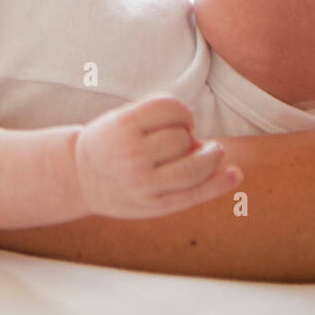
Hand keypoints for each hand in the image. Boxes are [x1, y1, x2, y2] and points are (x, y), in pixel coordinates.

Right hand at [74, 94, 242, 218]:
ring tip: (209, 152)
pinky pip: (193, 194)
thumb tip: (205, 146)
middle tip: (175, 142)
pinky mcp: (153, 206)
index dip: (182, 112)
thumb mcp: (124, 119)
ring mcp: (143, 183)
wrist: (79, 177)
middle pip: (182, 138)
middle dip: (187, 136)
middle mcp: (132, 155)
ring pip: (193, 166)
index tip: (179, 119)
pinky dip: (218, 184)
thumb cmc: (109, 141)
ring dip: (209, 157)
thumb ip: (160, 123)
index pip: (170, 108)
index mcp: (123, 125)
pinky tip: (235, 175)